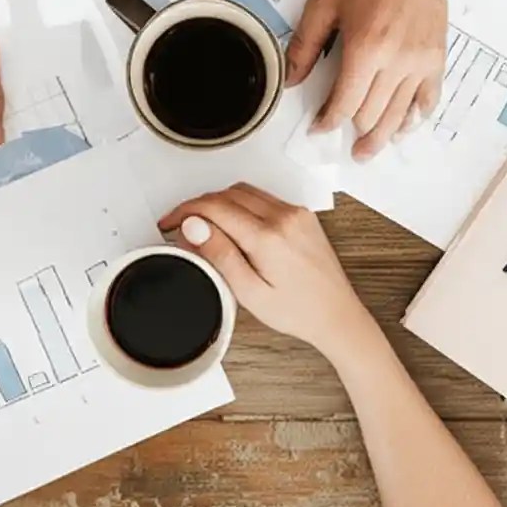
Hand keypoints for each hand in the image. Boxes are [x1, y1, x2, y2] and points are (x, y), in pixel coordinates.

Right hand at [159, 184, 373, 359]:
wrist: (336, 315)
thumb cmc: (298, 311)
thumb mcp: (249, 292)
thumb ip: (219, 254)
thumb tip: (194, 227)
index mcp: (269, 237)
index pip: (214, 207)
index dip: (185, 212)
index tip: (170, 222)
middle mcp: (285, 217)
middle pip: (227, 194)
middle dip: (199, 205)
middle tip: (182, 226)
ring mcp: (296, 213)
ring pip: (244, 191)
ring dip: (219, 201)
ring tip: (204, 226)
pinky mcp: (302, 215)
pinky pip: (263, 197)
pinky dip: (241, 204)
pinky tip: (232, 223)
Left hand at [286, 0, 489, 160]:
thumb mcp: (324, 1)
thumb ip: (305, 45)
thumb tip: (292, 81)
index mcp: (366, 48)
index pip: (344, 104)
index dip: (328, 122)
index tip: (319, 127)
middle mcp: (396, 61)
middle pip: (372, 115)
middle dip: (353, 132)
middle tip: (341, 139)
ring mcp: (421, 62)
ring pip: (399, 116)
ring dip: (381, 137)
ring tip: (367, 150)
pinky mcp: (437, 58)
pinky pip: (427, 101)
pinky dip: (414, 119)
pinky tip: (402, 127)